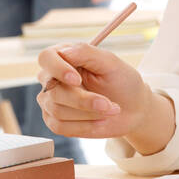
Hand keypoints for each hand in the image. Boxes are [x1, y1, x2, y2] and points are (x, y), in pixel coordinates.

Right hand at [35, 42, 152, 138]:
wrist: (132, 109)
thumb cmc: (122, 83)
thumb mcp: (111, 63)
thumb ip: (87, 53)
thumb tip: (63, 52)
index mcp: (64, 57)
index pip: (46, 58)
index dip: (58, 69)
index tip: (77, 80)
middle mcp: (52, 77)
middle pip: (53, 90)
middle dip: (83, 100)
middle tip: (108, 104)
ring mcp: (51, 100)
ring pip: (58, 110)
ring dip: (88, 113)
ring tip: (110, 110)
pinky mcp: (55, 120)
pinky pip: (60, 126)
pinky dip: (84, 126)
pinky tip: (99, 121)